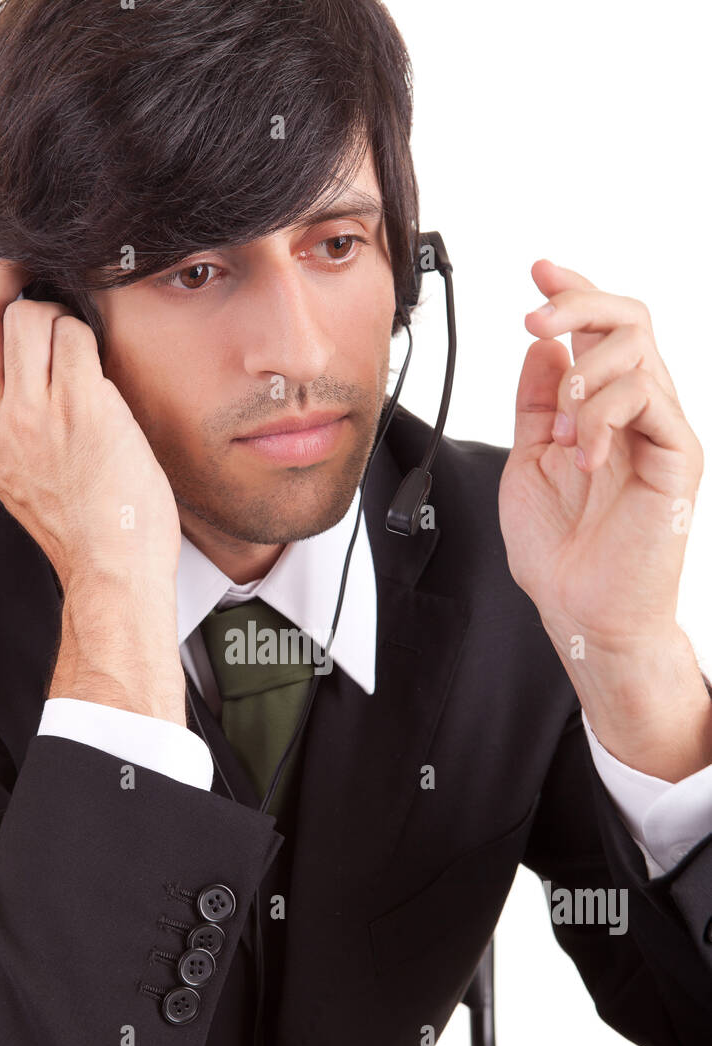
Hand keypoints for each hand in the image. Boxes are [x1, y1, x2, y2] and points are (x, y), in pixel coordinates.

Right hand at [0, 247, 181, 594]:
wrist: (113, 574)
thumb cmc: (86, 527)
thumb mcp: (25, 474)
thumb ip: (14, 420)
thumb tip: (20, 357)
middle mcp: (0, 423)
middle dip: (16, 279)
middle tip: (40, 269)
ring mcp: (38, 415)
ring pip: (36, 317)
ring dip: (66, 319)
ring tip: (87, 353)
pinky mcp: (83, 409)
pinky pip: (80, 338)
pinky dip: (94, 339)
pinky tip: (107, 367)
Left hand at [498, 260, 711, 779]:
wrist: (582, 613)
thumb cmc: (561, 553)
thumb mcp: (528, 461)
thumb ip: (537, 403)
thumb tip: (541, 347)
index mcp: (605, 409)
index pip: (601, 329)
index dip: (574, 291)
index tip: (538, 271)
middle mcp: (640, 411)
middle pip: (628, 319)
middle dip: (576, 305)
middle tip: (533, 320)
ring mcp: (662, 431)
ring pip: (636, 351)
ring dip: (581, 382)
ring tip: (561, 436)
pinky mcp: (677, 456)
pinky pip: (647, 399)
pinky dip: (602, 416)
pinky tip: (582, 455)